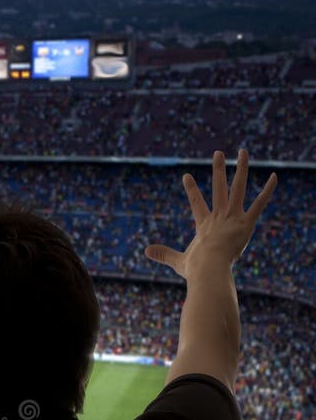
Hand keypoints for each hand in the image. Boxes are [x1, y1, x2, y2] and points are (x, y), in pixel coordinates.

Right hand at [145, 149, 276, 278]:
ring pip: (238, 188)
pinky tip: (275, 176)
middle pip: (219, 188)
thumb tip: (145, 251)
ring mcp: (232, 218)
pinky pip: (259, 204)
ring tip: (243, 151)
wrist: (209, 268)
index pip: (197, 203)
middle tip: (218, 153)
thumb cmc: (195, 268)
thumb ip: (163, 254)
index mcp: (204, 225)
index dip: (192, 189)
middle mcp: (219, 216)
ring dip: (241, 168)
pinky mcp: (246, 223)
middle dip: (218, 169)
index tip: (187, 175)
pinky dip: (267, 190)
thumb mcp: (178, 261)